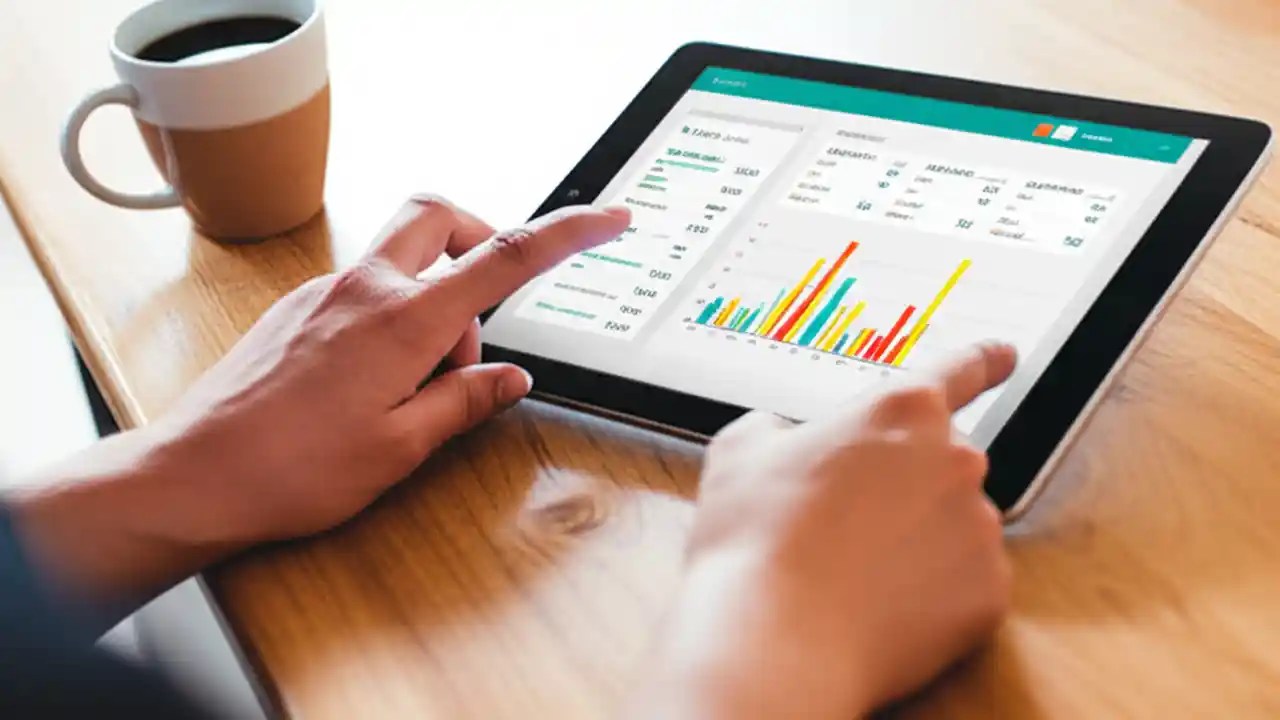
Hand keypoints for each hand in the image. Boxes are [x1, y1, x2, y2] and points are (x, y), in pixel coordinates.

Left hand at [13, 197, 628, 616]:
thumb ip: (465, 402)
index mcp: (401, 321)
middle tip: (489, 308)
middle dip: (481, 241)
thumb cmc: (291, 469)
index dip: (567, 233)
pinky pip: (365, 287)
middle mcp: (362, 290)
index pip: (504, 259)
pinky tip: (380, 382)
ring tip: (424, 382)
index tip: (607, 219)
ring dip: (435, 298)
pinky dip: (394, 315)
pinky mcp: (297, 309)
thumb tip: (509, 378)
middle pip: (439, 217)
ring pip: (401, 257)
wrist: (194, 476)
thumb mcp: (401, 447)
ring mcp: (324, 294)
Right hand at [634, 343, 1015, 719]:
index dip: (984, 360)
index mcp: (901, 411)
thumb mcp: (741, 451)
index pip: (959, 370)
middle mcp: (956, 459)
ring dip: (917, 538)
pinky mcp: (988, 593)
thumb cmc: (754, 541)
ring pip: (954, 525)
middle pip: (944, 460)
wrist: (774, 640)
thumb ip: (778, 428)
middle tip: (848, 521)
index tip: (1005, 355)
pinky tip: (879, 604)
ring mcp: (979, 528)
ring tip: (853, 572)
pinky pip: (965, 583)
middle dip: (908, 483)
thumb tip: (784, 438)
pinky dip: (931, 592)